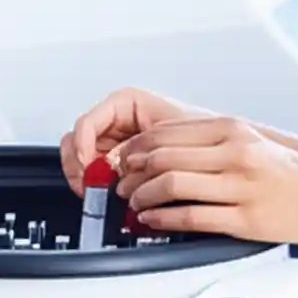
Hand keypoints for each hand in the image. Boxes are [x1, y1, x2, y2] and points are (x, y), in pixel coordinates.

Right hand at [59, 87, 204, 196]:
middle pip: (77, 141)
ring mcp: (115, 142)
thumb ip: (142, 149)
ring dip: (87, 179)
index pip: (87, 122)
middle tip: (91, 187)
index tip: (90, 168)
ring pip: (81, 159)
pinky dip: (97, 186)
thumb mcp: (173, 135)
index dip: (83, 147)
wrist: (221, 149)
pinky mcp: (118, 163)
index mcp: (126, 103)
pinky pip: (94, 174)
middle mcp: (117, 121)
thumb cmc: (205, 133)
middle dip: (80, 166)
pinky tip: (113, 194)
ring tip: (104, 193)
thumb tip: (113, 171)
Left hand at [116, 116, 297, 245]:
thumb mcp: (249, 140)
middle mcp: (236, 154)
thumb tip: (159, 146)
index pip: (169, 132)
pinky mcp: (242, 219)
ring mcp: (240, 187)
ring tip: (136, 202)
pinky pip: (190, 217)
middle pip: (165, 157)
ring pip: (172, 186)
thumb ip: (208, 140)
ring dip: (144, 196)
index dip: (138, 146)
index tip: (126, 156)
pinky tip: (152, 219)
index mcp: (234, 130)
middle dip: (134, 172)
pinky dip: (162, 219)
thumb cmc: (283, 173)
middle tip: (124, 181)